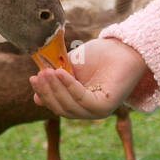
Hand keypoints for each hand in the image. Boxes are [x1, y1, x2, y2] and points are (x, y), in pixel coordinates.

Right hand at [29, 37, 149, 119]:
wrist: (126, 48)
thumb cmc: (101, 55)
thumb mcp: (71, 67)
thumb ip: (56, 81)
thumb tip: (36, 98)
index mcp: (80, 103)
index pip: (57, 105)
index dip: (44, 93)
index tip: (33, 78)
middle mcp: (89, 111)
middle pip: (61, 108)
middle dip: (47, 92)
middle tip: (38, 75)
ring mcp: (98, 111)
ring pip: (69, 106)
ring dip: (55, 89)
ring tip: (47, 72)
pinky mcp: (106, 107)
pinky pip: (82, 99)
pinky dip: (69, 86)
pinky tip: (60, 73)